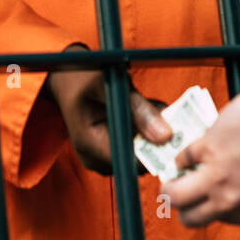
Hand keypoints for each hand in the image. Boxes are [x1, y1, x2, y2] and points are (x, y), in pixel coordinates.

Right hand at [43, 44, 170, 175]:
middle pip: (139, 160)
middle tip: (160, 110)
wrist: (68, 79)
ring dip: (151, 131)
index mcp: (90, 145)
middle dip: (155, 137)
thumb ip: (137, 108)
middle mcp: (96, 158)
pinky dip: (145, 129)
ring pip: (141, 152)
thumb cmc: (83, 77)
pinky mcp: (112, 150)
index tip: (171, 130)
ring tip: (148, 106)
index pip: (131, 162)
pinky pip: (137, 145)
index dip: (155, 150)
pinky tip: (142, 112)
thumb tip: (166, 135)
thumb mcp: (109, 83)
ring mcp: (104, 157)